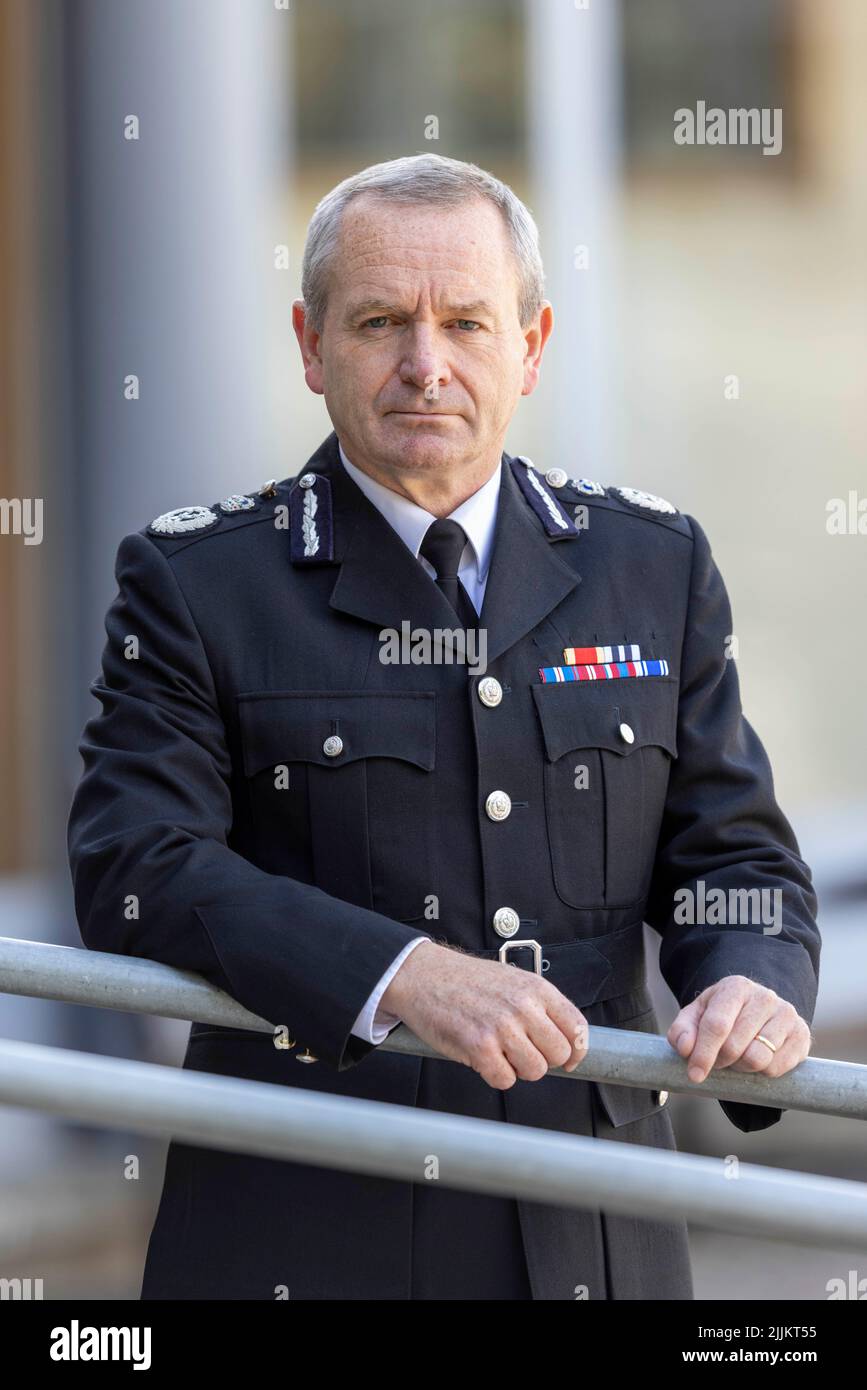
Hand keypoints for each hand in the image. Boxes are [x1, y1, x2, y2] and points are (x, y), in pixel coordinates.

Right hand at [381, 940, 588, 1088]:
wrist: (423, 975)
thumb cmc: (465, 980)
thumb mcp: (512, 980)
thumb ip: (540, 1006)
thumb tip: (564, 1039)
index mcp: (536, 988)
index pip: (577, 1027)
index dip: (577, 1050)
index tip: (570, 1059)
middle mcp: (523, 1006)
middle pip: (558, 1054)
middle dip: (542, 1059)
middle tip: (521, 1051)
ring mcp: (502, 1027)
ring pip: (535, 1071)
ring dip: (518, 1068)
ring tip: (499, 1050)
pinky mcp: (479, 1046)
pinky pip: (504, 1080)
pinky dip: (494, 1074)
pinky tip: (483, 1055)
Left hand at [667, 975, 811, 1083]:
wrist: (758, 1011)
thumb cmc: (722, 1015)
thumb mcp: (696, 1016)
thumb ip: (682, 1030)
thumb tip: (685, 1048)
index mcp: (736, 987)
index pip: (717, 1025)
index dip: (703, 1053)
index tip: (695, 1074)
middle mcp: (765, 997)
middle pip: (735, 1046)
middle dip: (721, 1061)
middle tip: (719, 1060)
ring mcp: (787, 1014)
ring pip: (758, 1059)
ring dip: (742, 1067)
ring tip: (738, 1057)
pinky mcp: (802, 1034)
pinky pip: (777, 1068)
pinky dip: (762, 1073)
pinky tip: (758, 1059)